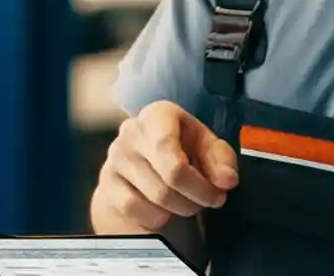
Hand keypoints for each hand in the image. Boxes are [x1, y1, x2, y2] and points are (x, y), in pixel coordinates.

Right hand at [93, 101, 238, 231]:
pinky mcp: (107, 184)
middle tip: (213, 200)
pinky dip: (158, 217)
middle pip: (170, 175)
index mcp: (158, 115)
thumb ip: (222, 160)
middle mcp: (131, 133)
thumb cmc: (181, 149)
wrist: (141, 164)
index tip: (221, 189)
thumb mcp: (207, 146)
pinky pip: (136, 209)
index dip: (200, 176)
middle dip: (199, 195)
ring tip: (192, 203)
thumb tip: (226, 180)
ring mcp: (115, 159)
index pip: (169, 146)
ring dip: (183, 207)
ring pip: (157, 196)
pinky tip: (167, 211)